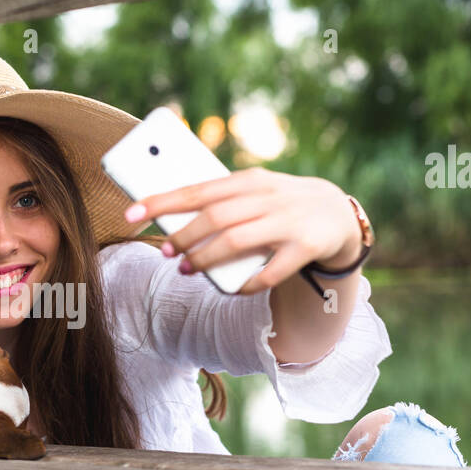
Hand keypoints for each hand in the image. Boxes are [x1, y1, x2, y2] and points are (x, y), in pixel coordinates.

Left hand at [122, 166, 363, 295]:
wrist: (339, 215)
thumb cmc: (280, 204)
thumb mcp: (254, 192)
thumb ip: (220, 201)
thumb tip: (171, 219)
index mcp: (250, 180)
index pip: (198, 189)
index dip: (162, 201)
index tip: (131, 212)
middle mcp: (268, 198)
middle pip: (216, 216)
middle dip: (184, 235)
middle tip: (164, 251)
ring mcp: (288, 223)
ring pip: (238, 241)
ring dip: (206, 259)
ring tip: (185, 269)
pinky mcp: (305, 248)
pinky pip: (269, 273)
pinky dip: (246, 283)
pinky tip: (231, 289)